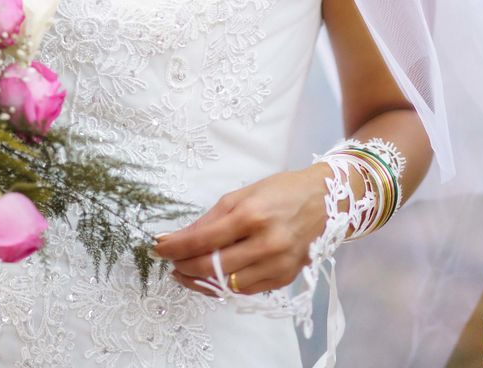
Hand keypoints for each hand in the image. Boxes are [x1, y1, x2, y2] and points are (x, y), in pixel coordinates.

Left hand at [151, 164, 331, 296]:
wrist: (324, 201)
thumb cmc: (279, 191)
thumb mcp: (241, 195)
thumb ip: (210, 219)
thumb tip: (179, 238)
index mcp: (252, 215)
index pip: (203, 240)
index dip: (176, 247)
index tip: (158, 247)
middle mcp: (266, 244)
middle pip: (211, 267)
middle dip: (183, 267)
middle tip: (169, 262)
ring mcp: (277, 265)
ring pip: (226, 285)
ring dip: (200, 281)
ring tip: (186, 271)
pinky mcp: (284, 279)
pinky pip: (245, 290)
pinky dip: (224, 285)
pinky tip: (212, 275)